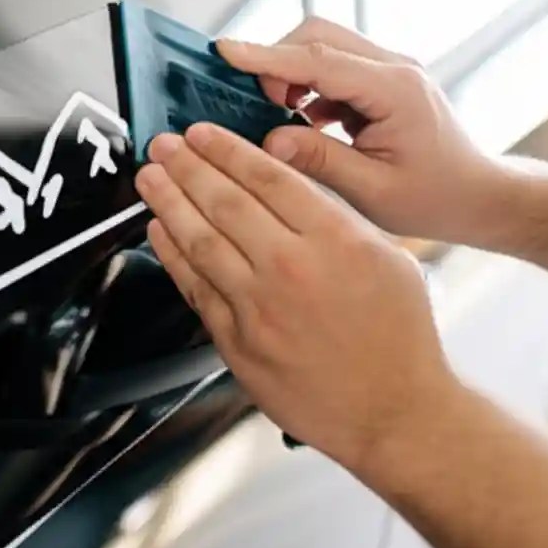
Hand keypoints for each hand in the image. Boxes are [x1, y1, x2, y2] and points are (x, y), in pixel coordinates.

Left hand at [134, 122, 454, 468]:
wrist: (394, 413)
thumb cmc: (399, 339)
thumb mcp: (388, 258)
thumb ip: (337, 220)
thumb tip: (289, 188)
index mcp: (336, 240)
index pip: (268, 178)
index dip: (226, 150)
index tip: (201, 133)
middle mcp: (292, 268)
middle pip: (226, 202)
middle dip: (187, 167)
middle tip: (162, 145)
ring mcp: (259, 307)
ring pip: (201, 241)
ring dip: (168, 203)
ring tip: (149, 178)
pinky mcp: (237, 342)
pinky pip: (194, 287)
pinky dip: (172, 254)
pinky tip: (158, 231)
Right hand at [216, 18, 511, 245]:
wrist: (478, 195)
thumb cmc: (435, 197)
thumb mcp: (373, 190)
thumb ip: (319, 160)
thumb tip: (269, 139)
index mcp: (395, 90)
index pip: (318, 60)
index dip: (266, 56)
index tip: (224, 52)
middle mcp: (394, 68)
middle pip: (318, 36)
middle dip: (276, 60)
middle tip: (255, 103)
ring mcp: (390, 70)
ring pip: (323, 47)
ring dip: (291, 72)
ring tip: (280, 114)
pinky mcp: (383, 80)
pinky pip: (333, 66)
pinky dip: (307, 85)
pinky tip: (305, 121)